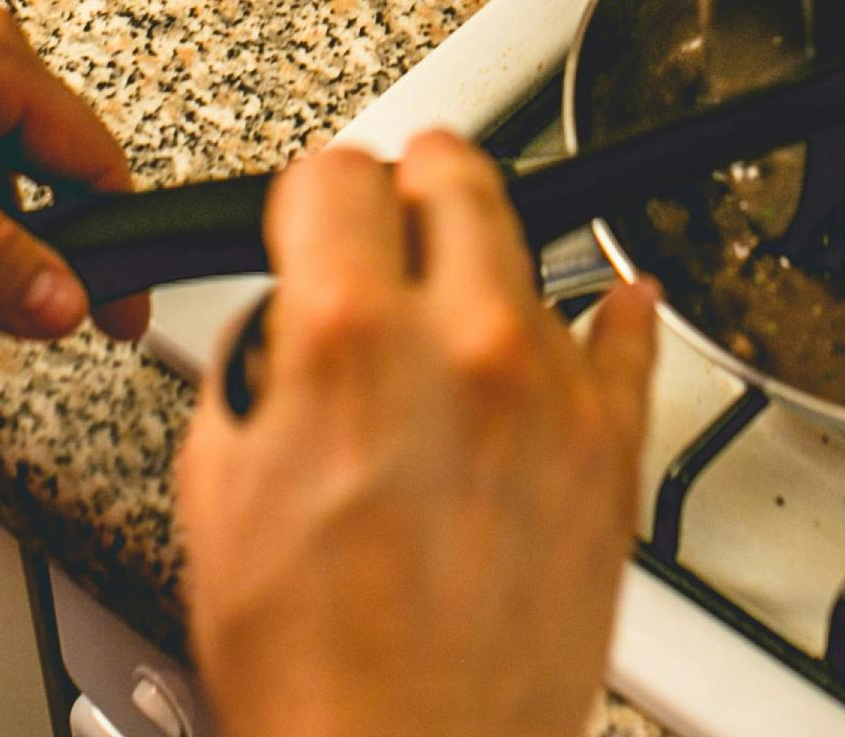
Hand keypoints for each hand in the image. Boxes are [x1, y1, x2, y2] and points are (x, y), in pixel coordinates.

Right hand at [177, 132, 658, 736]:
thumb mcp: (216, 487)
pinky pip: (629, 337)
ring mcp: (552, 391)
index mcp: (348, 339)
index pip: (336, 174)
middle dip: (411, 191)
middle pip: (453, 176)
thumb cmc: (313, 670)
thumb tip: (288, 321)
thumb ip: (257, 366)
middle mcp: (463, 343)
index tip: (318, 219)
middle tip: (397, 220)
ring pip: (529, 256)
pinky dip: (611, 317)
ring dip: (487, 276)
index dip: (313, 199)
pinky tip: (605, 310)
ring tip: (456, 333)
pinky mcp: (614, 448)